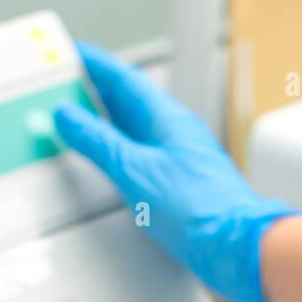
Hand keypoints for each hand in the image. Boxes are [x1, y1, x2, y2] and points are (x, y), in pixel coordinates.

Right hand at [53, 41, 294, 301]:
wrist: (235, 247)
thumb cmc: (201, 208)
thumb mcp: (135, 170)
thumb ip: (99, 143)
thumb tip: (69, 117)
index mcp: (168, 119)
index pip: (126, 80)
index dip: (96, 65)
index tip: (72, 54)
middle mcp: (175, 135)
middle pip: (129, 103)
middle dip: (96, 91)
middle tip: (66, 83)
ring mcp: (178, 160)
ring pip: (134, 130)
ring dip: (105, 122)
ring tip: (78, 117)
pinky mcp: (178, 187)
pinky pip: (139, 156)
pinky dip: (117, 151)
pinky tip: (109, 160)